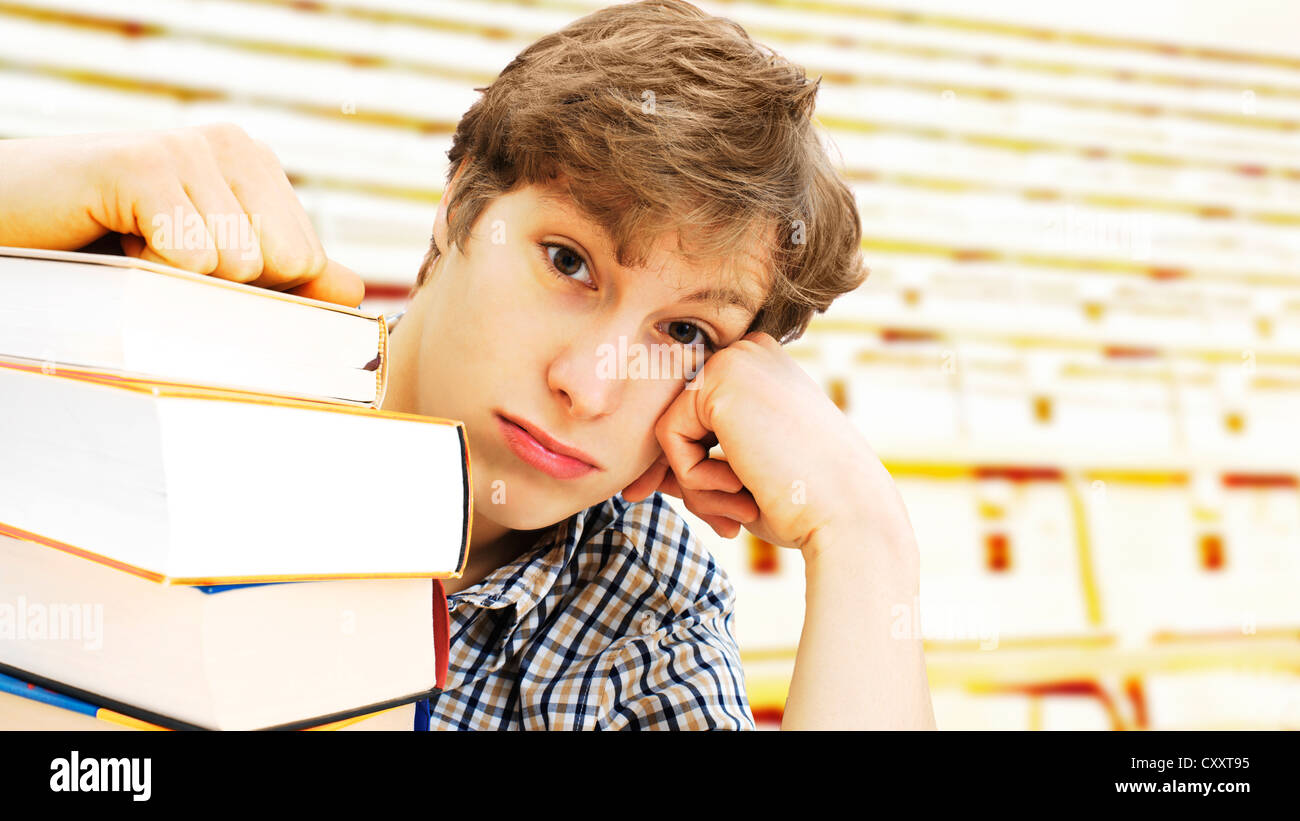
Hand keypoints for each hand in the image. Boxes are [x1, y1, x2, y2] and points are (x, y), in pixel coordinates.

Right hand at [0, 124, 363, 305]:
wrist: (16, 224)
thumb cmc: (115, 248)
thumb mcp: (210, 269)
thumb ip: (285, 278)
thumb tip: (353, 290)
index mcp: (258, 168)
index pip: (307, 261)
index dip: (254, 289)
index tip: (196, 265)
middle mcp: (233, 146)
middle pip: (284, 263)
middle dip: (224, 286)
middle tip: (165, 258)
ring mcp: (189, 148)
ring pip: (239, 264)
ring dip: (178, 280)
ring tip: (135, 246)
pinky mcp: (142, 163)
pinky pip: (193, 255)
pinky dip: (151, 271)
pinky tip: (117, 238)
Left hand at [622, 332, 909, 552]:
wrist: (848, 515)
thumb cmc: (804, 504)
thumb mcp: (740, 480)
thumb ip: (695, 467)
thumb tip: (642, 477)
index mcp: (763, 368)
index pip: (697, 415)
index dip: (688, 467)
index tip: (704, 511)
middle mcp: (749, 351)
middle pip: (679, 418)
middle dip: (689, 479)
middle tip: (726, 524)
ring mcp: (734, 359)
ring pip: (669, 429)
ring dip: (695, 486)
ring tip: (740, 510)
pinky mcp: (718, 380)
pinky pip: (668, 437)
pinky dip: (693, 478)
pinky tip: (741, 487)